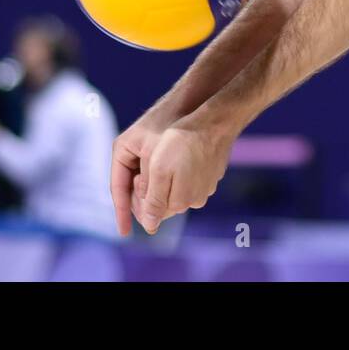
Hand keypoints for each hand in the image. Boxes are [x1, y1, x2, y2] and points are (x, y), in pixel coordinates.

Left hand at [111, 109, 236, 235]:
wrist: (214, 122)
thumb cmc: (183, 142)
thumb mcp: (159, 170)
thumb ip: (154, 200)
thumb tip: (150, 227)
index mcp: (180, 202)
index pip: (153, 213)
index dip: (140, 200)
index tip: (134, 178)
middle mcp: (195, 200)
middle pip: (166, 203)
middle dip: (153, 191)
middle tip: (145, 167)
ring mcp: (206, 188)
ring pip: (179, 191)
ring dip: (168, 181)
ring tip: (162, 159)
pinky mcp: (212, 175)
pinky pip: (191, 180)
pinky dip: (182, 172)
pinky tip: (179, 156)